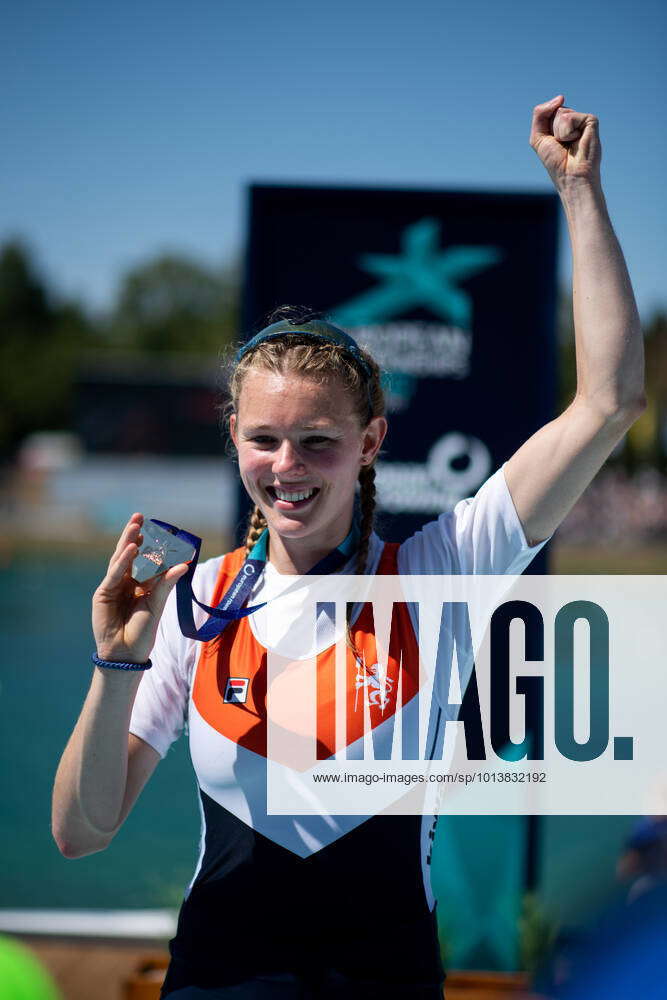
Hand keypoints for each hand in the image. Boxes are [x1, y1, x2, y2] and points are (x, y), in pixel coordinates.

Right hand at [92, 513, 188, 663]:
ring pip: (120, 560)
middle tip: (140, 516)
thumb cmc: (142, 631)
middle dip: (134, 535)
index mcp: (139, 584)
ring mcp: (113, 586)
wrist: (126, 654)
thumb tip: (183, 565)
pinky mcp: (103, 593)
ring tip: (135, 526)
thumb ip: (166, 583)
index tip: (159, 528)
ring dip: (127, 542)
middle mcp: (125, 582)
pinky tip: (130, 549)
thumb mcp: (157, 604)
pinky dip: (122, 561)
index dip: (150, 544)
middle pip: (130, 554)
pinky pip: (114, 574)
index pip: (144, 559)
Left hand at [530, 95, 600, 190]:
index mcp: (561, 124)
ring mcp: (582, 120)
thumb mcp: (538, 137)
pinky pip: (570, 118)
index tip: (552, 143)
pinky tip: (577, 141)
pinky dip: (568, 132)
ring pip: (561, 113)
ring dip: (559, 132)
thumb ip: (540, 114)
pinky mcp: (591, 121)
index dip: (544, 128)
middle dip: (552, 130)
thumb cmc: (556, 162)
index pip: (547, 111)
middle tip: (562, 145)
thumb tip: (561, 97)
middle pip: (553, 111)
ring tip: (569, 144)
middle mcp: (573, 120)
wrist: (571, 176)